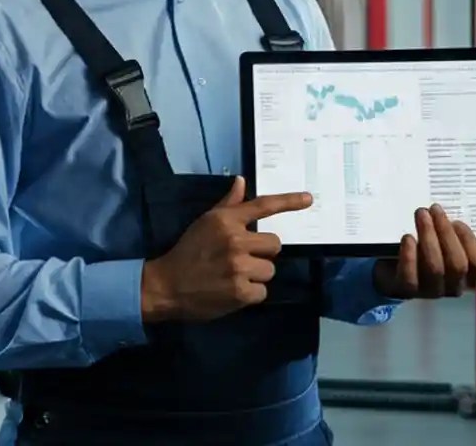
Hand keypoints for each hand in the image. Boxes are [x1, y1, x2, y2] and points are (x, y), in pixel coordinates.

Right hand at [141, 176, 311, 321]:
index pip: (263, 206)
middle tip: (242, 259)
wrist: (166, 285)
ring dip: (257, 275)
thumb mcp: (204, 223)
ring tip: (234, 277)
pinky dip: (251, 294)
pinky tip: (233, 291)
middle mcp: (236, 241)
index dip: (289, 202)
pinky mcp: (241, 293)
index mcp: (226, 221)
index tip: (309, 199)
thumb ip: (227, 205)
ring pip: (270, 270)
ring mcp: (239, 268)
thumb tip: (241, 181)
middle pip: (274, 244)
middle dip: (262, 253)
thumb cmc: (187, 252)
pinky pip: (262, 291)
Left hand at [372, 204, 475, 299]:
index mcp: (471, 277)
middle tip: (433, 208)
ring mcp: (430, 291)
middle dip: (445, 233)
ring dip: (427, 237)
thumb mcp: (459, 244)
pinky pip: (410, 277)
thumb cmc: (435, 251)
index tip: (458, 220)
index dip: (470, 241)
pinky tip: (407, 238)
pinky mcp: (406, 290)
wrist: (396, 269)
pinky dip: (409, 256)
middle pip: (456, 264)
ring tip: (420, 214)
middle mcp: (453, 287)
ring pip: (434, 267)